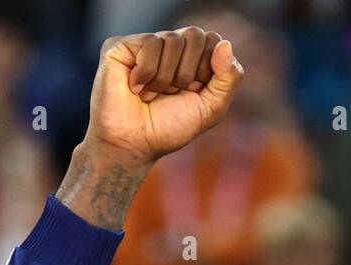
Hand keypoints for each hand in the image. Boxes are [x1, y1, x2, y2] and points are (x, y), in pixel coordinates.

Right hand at [87, 28, 243, 164]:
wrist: (135, 144)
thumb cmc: (170, 128)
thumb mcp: (211, 108)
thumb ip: (228, 78)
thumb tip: (226, 44)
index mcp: (192, 59)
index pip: (213, 40)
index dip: (208, 69)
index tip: (193, 92)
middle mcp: (169, 46)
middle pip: (195, 35)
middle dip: (188, 73)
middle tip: (172, 94)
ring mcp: (145, 44)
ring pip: (172, 40)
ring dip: (166, 78)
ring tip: (151, 94)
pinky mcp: (121, 45)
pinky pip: (150, 43)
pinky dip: (147, 73)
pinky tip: (136, 87)